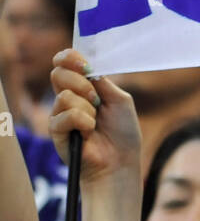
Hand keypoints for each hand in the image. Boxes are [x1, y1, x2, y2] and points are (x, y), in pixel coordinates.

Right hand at [48, 48, 141, 181]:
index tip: (85, 65)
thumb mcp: (120, 100)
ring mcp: (60, 114)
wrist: (120, 163)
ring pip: (64, 96)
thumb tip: (88, 66)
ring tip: (95, 123)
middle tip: (96, 99)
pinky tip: (88, 133)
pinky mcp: (55, 131)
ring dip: (87, 108)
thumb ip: (103, 81)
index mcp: (84, 87)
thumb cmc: (123, 133)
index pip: (65, 62)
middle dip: (81, 83)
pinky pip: (65, 115)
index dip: (70, 58)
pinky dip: (83, 122)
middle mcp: (68, 98)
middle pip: (58, 74)